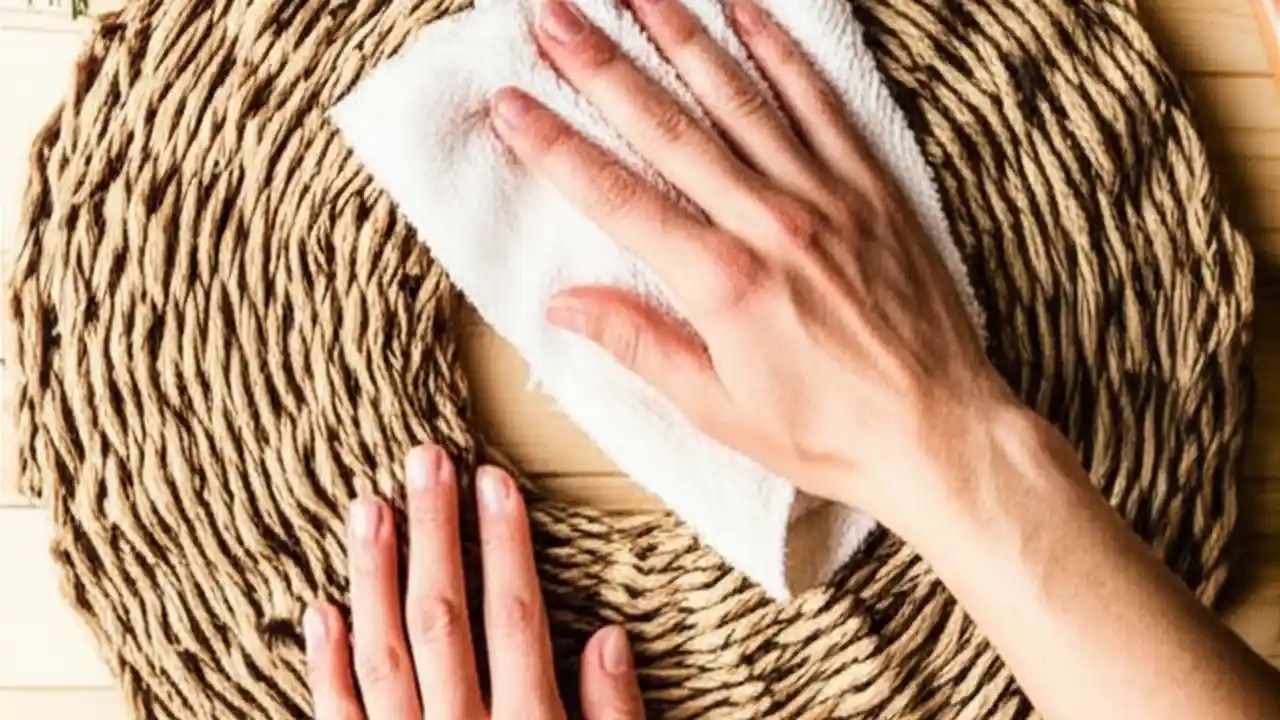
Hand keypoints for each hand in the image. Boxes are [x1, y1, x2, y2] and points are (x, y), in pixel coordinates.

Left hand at [303, 445, 643, 718]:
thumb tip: (609, 641)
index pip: (515, 622)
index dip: (506, 548)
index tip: (494, 484)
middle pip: (442, 620)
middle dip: (435, 535)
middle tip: (425, 462)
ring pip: (381, 656)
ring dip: (374, 577)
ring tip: (370, 508)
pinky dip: (324, 666)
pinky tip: (318, 610)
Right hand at [490, 0, 1012, 527]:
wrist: (938, 432)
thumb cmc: (828, 433)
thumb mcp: (718, 409)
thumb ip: (640, 344)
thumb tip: (565, 304)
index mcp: (723, 283)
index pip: (618, 198)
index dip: (556, 146)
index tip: (510, 102)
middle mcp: (770, 224)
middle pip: (669, 128)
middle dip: (602, 65)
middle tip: (553, 15)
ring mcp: (824, 196)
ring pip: (739, 99)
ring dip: (682, 37)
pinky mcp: (871, 188)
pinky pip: (820, 104)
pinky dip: (781, 54)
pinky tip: (746, 11)